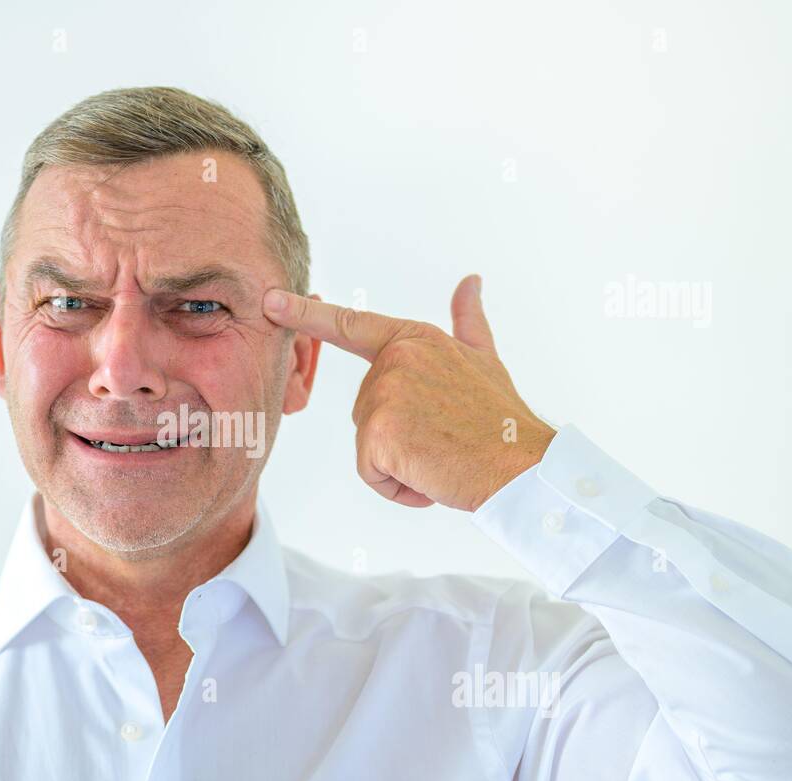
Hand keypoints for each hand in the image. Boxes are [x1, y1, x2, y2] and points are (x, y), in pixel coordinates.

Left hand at [262, 275, 555, 510]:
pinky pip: (371, 474)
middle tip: (445, 438)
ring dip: (401, 464)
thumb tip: (470, 281)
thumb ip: (468, 322)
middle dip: (400, 437)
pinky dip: (399, 488)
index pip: (351, 326)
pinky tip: (433, 477)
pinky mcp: (379, 435)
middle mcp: (394, 360)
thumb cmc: (502, 420)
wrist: (523, 466)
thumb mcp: (484, 360)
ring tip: (443, 455)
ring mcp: (385, 395)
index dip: (305, 315)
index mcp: (413, 340)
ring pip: (369, 445)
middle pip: (366, 413)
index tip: (269, 301)